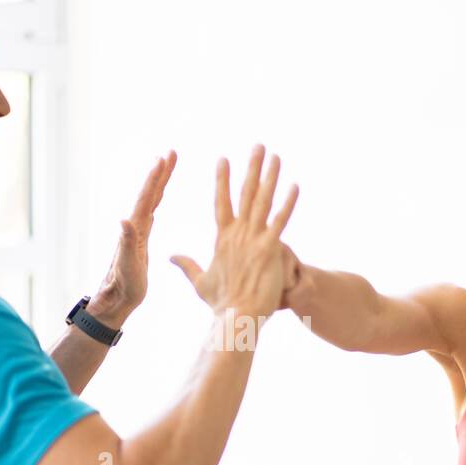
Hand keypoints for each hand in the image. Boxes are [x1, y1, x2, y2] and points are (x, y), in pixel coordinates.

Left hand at [93, 151, 176, 316]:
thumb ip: (125, 242)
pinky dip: (157, 202)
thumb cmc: (123, 286)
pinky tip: (158, 201)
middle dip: (161, 173)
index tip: (164, 158)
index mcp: (135, 229)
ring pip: (151, 201)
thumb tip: (124, 220)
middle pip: (150, 194)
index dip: (155, 178)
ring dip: (160, 183)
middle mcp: (135, 227)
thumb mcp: (127, 265)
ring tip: (167, 167)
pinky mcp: (141, 242)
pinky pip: (152, 214)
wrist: (116, 300)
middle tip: (171, 153)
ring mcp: (138, 233)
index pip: (146, 198)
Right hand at [170, 144, 298, 318]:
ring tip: (275, 156)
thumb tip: (170, 257)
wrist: (236, 318)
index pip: (221, 203)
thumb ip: (186, 265)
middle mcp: (237, 234)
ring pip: (262, 201)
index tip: (223, 159)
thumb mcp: (200, 282)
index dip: (222, 180)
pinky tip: (295, 186)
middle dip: (252, 168)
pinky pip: (280, 221)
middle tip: (258, 146)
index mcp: (222, 239)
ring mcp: (253, 240)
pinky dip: (287, 204)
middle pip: (244, 194)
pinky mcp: (269, 249)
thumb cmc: (220, 304)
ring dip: (270, 177)